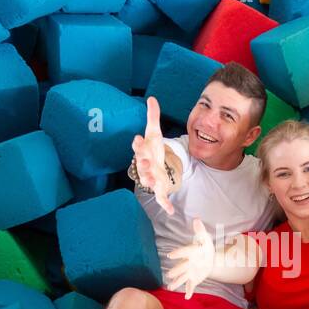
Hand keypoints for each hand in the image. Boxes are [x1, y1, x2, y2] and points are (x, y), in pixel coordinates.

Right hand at [132, 96, 172, 215]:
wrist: (154, 166)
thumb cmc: (152, 149)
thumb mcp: (154, 133)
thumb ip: (153, 116)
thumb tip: (151, 97)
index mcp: (143, 151)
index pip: (138, 146)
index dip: (138, 143)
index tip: (138, 138)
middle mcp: (145, 165)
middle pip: (141, 165)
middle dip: (143, 164)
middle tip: (145, 163)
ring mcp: (151, 178)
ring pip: (147, 180)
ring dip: (149, 181)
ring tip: (151, 181)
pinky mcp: (158, 189)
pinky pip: (160, 198)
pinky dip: (164, 204)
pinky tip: (170, 210)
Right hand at [167, 218, 214, 298]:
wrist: (208, 259)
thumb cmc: (205, 247)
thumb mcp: (206, 239)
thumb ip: (201, 231)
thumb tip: (197, 219)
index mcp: (190, 253)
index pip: (184, 252)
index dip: (178, 254)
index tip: (170, 255)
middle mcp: (188, 263)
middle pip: (181, 267)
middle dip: (176, 271)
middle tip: (169, 275)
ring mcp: (190, 272)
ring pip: (182, 278)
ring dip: (177, 282)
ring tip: (170, 288)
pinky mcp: (194, 278)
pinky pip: (191, 285)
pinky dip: (189, 291)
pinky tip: (187, 297)